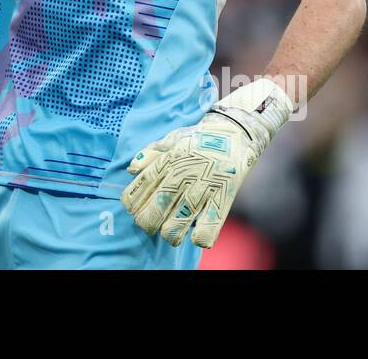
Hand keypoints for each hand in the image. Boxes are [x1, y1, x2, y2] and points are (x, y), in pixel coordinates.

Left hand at [121, 77, 293, 248]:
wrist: (236, 130)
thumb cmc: (199, 137)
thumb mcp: (172, 138)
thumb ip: (151, 154)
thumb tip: (131, 169)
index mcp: (168, 160)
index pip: (142, 186)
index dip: (133, 202)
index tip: (133, 209)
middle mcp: (183, 173)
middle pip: (157, 206)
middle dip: (148, 222)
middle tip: (149, 225)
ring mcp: (204, 185)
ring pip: (180, 219)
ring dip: (170, 233)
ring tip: (169, 235)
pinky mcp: (224, 195)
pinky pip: (210, 223)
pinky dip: (201, 236)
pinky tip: (196, 237)